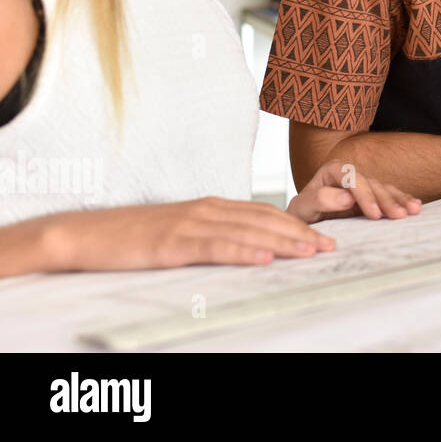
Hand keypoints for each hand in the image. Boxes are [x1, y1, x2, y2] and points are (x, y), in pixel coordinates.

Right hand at [37, 197, 335, 271]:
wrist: (86, 234)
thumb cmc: (134, 237)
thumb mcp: (181, 232)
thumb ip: (213, 234)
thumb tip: (246, 246)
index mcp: (211, 207)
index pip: (263, 214)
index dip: (295, 225)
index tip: (321, 237)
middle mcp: (206, 210)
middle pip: (264, 220)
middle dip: (300, 233)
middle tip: (329, 246)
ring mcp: (190, 224)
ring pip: (248, 231)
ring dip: (282, 242)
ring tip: (310, 251)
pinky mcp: (173, 243)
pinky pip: (216, 247)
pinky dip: (244, 251)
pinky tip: (264, 257)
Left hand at [286, 160, 421, 222]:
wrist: (305, 222)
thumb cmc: (301, 215)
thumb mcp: (303, 208)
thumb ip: (320, 200)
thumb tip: (346, 197)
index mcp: (333, 171)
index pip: (352, 177)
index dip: (365, 195)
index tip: (374, 214)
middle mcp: (350, 173)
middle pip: (372, 183)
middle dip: (386, 200)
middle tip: (399, 216)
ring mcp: (363, 183)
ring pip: (384, 188)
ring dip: (399, 200)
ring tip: (413, 211)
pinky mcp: (372, 195)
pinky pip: (390, 195)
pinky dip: (402, 200)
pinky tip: (414, 206)